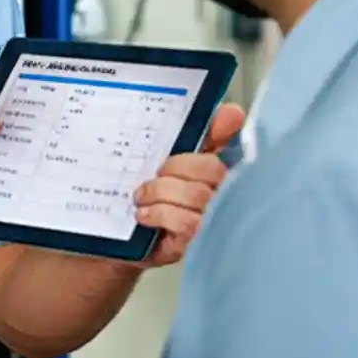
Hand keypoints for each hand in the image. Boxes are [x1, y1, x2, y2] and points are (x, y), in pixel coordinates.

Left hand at [131, 103, 244, 267]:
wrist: (124, 242)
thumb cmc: (155, 200)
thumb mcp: (172, 165)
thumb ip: (202, 138)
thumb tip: (232, 112)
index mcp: (222, 172)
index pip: (231, 146)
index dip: (219, 132)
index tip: (214, 121)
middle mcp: (226, 198)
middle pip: (214, 170)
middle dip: (178, 167)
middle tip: (156, 173)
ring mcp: (214, 223)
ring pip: (197, 196)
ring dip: (162, 191)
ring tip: (142, 196)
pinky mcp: (198, 245)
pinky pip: (186, 222)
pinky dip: (161, 213)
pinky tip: (145, 214)